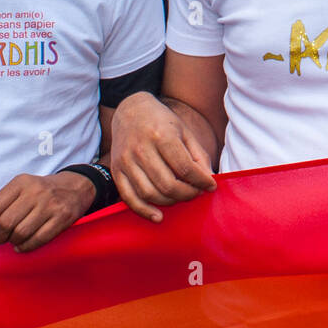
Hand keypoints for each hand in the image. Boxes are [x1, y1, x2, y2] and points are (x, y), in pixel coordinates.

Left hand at [0, 172, 94, 252]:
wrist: (75, 188)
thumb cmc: (40, 193)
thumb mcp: (18, 192)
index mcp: (20, 182)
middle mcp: (35, 191)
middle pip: (5, 222)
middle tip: (0, 240)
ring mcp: (50, 204)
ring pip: (20, 233)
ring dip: (12, 242)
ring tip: (13, 241)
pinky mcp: (62, 217)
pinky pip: (38, 239)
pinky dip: (26, 247)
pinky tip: (22, 245)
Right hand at [111, 93, 215, 222]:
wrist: (130, 110)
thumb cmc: (162, 122)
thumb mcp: (184, 131)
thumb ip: (198, 156)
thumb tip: (210, 181)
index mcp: (162, 135)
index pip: (185, 168)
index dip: (201, 181)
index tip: (211, 186)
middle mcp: (141, 149)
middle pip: (168, 184)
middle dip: (188, 194)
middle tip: (197, 193)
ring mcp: (126, 160)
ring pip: (150, 194)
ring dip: (170, 202)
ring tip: (181, 197)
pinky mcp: (116, 170)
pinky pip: (129, 198)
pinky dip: (144, 211)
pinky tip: (158, 216)